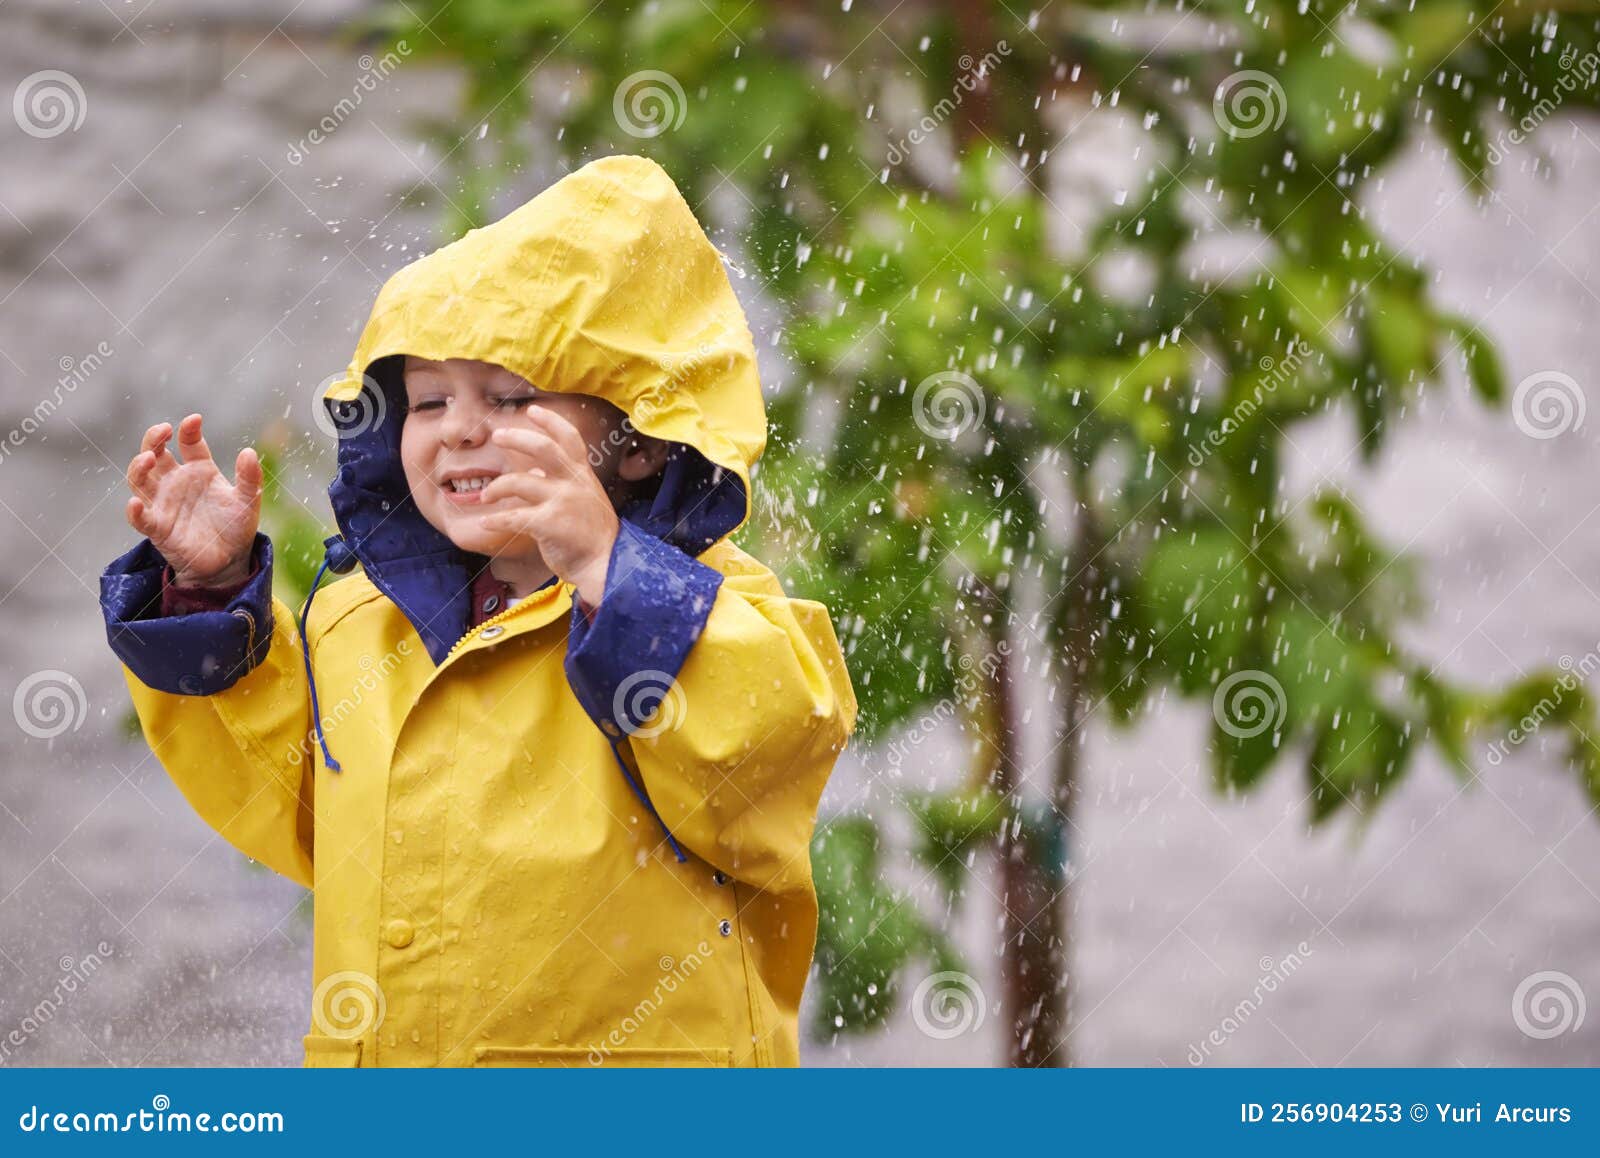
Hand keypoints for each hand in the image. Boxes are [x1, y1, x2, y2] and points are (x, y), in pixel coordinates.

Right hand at [124, 413, 261, 588]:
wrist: (230, 561)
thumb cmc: (235, 526)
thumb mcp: (247, 500)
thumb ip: (249, 478)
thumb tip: (249, 452)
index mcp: (199, 470)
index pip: (188, 442)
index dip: (188, 430)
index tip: (194, 420)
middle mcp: (176, 482)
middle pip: (155, 454)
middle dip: (153, 440)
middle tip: (162, 430)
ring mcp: (164, 503)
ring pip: (139, 480)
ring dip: (139, 467)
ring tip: (149, 458)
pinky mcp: (158, 528)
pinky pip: (140, 518)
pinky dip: (134, 511)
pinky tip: (135, 504)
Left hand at [479, 408, 618, 606]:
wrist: (607, 565)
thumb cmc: (593, 536)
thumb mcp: (585, 500)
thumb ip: (561, 482)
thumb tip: (534, 469)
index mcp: (582, 475)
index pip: (570, 438)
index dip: (550, 421)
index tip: (532, 410)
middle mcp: (573, 483)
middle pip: (543, 448)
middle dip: (517, 437)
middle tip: (498, 435)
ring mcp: (562, 502)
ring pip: (519, 482)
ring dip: (495, 488)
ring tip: (485, 495)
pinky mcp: (549, 524)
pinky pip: (514, 516)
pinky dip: (496, 520)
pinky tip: (487, 523)